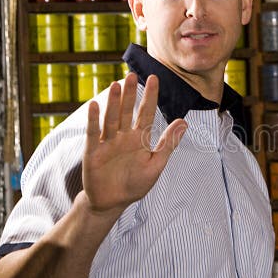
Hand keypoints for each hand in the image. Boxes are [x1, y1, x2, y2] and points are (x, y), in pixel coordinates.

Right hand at [82, 73, 186, 217]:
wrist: (112, 203)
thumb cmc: (134, 184)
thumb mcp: (155, 165)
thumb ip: (168, 144)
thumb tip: (184, 122)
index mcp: (139, 138)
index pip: (146, 112)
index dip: (150, 96)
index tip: (154, 78)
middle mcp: (123, 136)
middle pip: (127, 111)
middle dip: (130, 94)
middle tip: (131, 75)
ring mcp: (107, 142)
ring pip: (111, 118)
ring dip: (113, 102)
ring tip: (116, 85)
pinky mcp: (92, 152)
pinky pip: (93, 133)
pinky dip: (93, 120)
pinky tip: (94, 105)